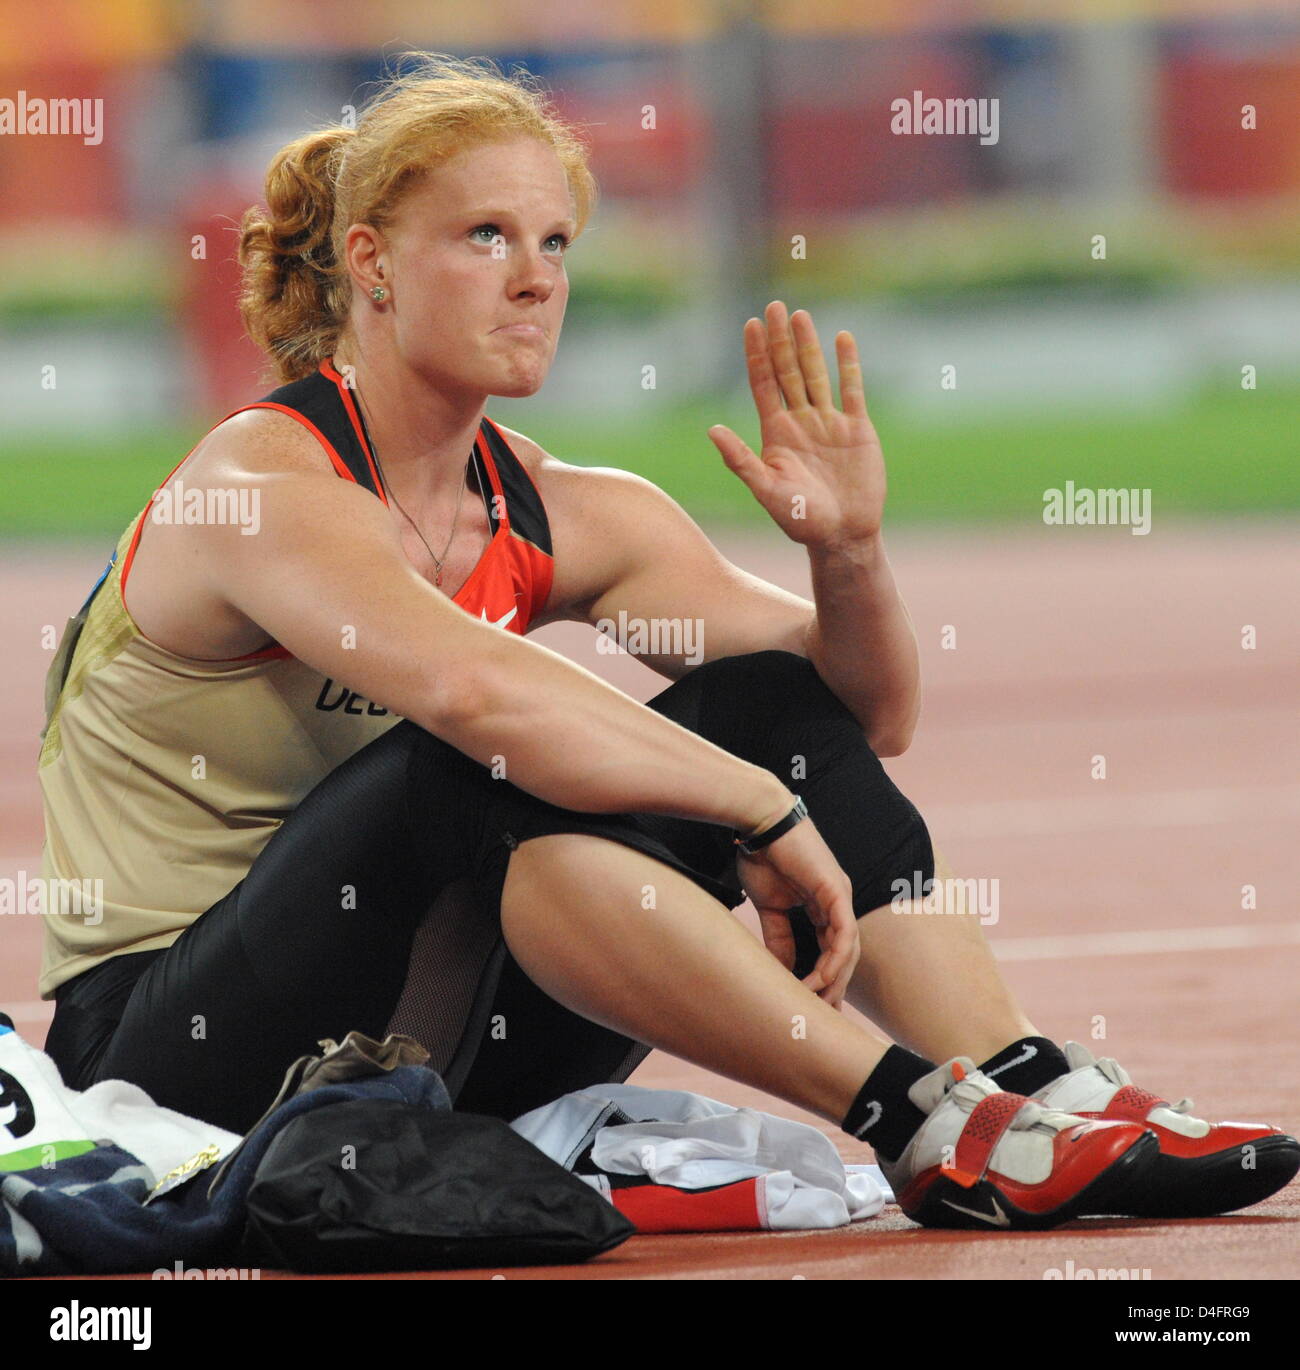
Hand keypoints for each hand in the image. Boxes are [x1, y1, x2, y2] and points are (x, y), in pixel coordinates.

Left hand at [707, 301, 885, 549]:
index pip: (763, 384)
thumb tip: (711, 430)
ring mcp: (828, 423)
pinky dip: (848, 364)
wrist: (843, 536)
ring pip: (816, 374)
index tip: (750, 323)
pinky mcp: (857, 429)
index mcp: (775, 434)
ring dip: (808, 345)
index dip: (756, 354)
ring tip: (800, 315)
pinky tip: (842, 339)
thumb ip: (740, 460)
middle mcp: (800, 422)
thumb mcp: (766, 490)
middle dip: (780, 339)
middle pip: (787, 371)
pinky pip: (852, 389)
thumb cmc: (801, 520)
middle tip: (775, 306)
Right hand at [734, 815, 858, 1008]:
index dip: (823, 981)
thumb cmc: (764, 856)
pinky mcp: (836, 890)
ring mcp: (841, 896)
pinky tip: (820, 979)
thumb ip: (778, 939)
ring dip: (833, 980)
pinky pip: (844, 933)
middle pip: (845, 956)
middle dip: (833, 989)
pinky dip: (834, 959)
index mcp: (824, 907)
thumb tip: (779, 971)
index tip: (810, 1007)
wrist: (761, 822)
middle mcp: (839, 904)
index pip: (831, 952)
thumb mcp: (770, 908)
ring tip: (815, 1003)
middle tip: (819, 1018)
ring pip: (848, 949)